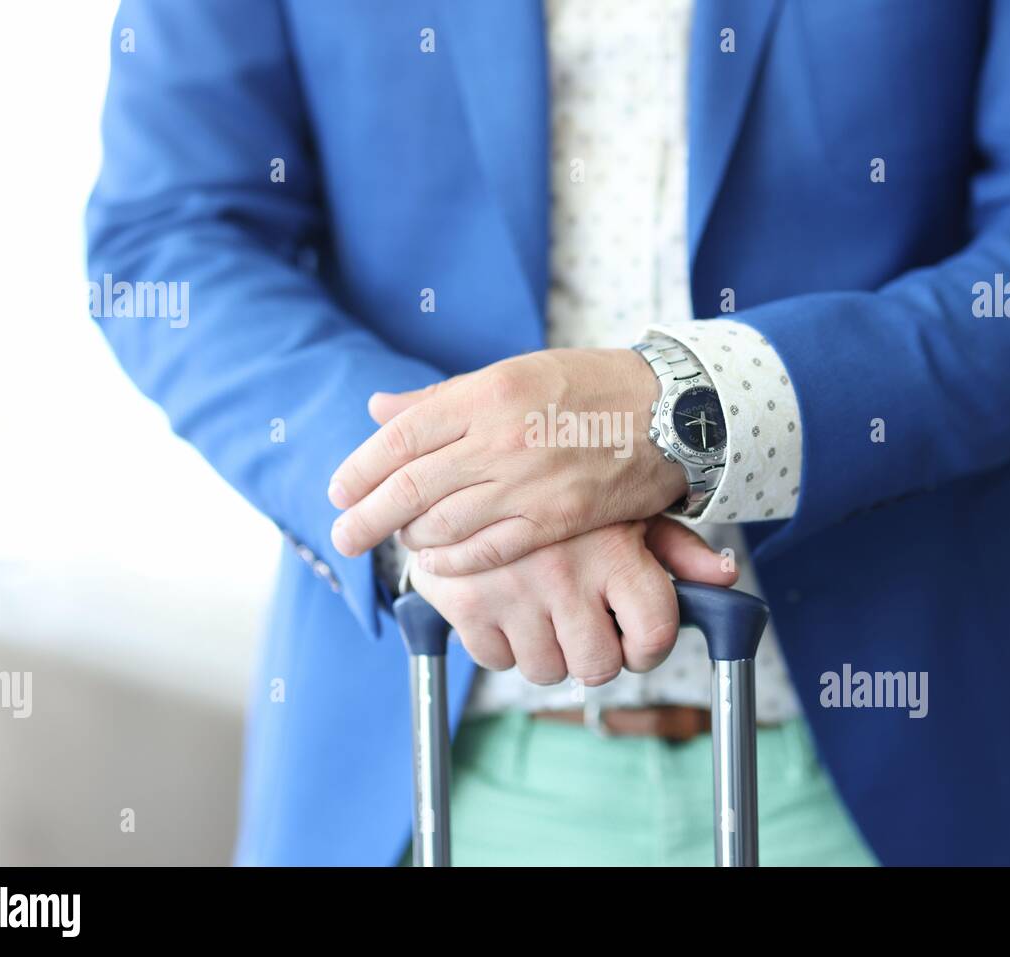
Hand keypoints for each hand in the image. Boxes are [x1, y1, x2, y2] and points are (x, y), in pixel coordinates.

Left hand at [327, 349, 687, 573]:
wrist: (669, 412)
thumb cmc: (590, 386)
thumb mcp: (513, 372)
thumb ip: (444, 397)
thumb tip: (379, 408)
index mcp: (485, 393)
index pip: (400, 436)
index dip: (360, 468)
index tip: (339, 490)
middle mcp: (499, 437)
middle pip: (410, 486)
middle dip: (366, 517)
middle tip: (343, 535)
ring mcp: (527, 481)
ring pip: (443, 521)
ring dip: (410, 537)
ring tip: (396, 543)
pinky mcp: (555, 517)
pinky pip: (488, 548)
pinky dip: (454, 559)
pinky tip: (437, 562)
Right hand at [408, 516, 736, 683]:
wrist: (463, 466)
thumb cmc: (558, 491)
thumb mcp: (624, 506)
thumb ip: (676, 546)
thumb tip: (725, 576)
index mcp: (613, 549)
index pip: (654, 633)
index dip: (647, 650)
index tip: (634, 643)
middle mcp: (565, 573)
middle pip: (598, 667)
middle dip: (595, 656)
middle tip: (584, 628)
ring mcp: (512, 591)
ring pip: (546, 670)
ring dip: (547, 652)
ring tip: (542, 612)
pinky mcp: (465, 603)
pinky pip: (495, 660)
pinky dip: (500, 644)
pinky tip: (505, 607)